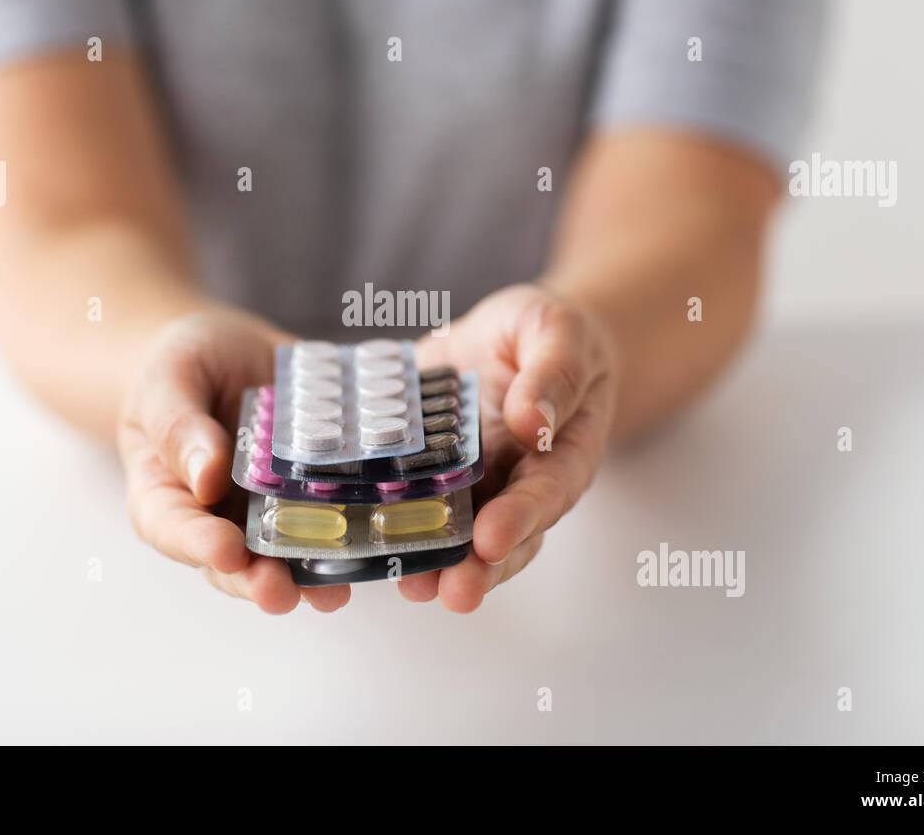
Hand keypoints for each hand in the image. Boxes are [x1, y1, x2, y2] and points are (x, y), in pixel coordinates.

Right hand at [116, 309, 352, 612]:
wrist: (228, 353)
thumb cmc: (180, 368)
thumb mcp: (168, 380)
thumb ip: (177, 425)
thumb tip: (205, 475)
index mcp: (168, 495)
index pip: (174, 529)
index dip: (200, 546)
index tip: (226, 552)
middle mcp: (221, 517)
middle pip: (233, 563)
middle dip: (258, 582)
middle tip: (281, 594)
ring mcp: (272, 512)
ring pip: (288, 556)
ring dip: (310, 577)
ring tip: (333, 590)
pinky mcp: (317, 494)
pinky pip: (336, 516)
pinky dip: (357, 531)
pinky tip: (377, 540)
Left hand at [403, 284, 617, 611]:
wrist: (509, 339)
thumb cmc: (544, 334)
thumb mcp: (555, 330)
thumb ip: (554, 371)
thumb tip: (534, 420)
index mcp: (560, 454)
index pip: (546, 493)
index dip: (521, 518)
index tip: (491, 540)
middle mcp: (514, 484)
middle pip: (504, 537)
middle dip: (480, 567)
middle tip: (456, 592)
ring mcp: (467, 488)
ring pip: (456, 538)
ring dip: (436, 565)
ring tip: (411, 585)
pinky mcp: (423, 476)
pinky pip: (406, 506)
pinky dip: (388, 527)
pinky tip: (363, 546)